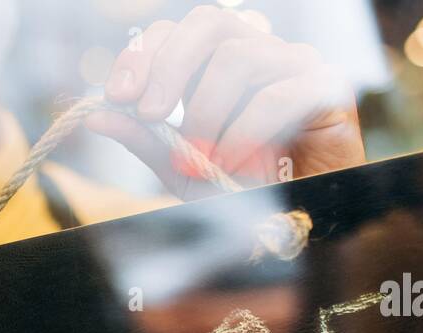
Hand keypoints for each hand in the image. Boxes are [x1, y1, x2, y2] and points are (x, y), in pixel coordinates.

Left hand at [90, 4, 364, 197]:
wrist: (301, 220)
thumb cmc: (244, 190)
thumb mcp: (184, 169)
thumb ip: (145, 139)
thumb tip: (96, 117)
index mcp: (220, 63)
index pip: (177, 30)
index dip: (144, 54)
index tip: (118, 95)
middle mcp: (259, 51)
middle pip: (208, 24)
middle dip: (169, 66)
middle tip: (150, 113)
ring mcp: (296, 64)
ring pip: (239, 58)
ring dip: (207, 113)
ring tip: (199, 159)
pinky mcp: (327, 89)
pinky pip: (276, 95)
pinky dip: (243, 132)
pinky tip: (230, 162)